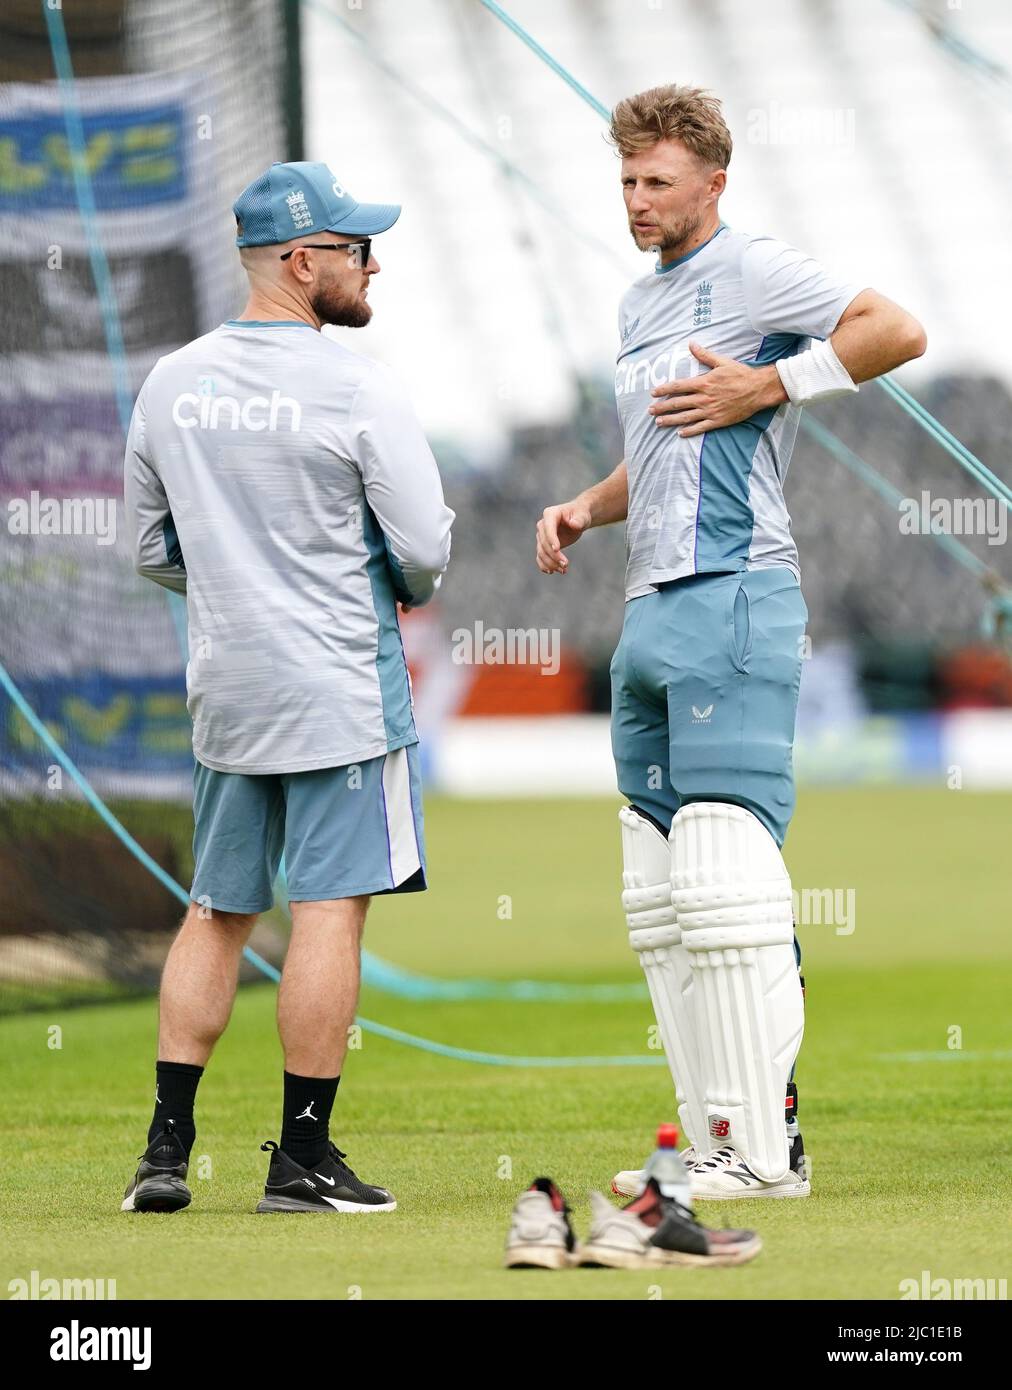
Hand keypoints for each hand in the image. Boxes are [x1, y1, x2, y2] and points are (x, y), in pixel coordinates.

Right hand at [536, 500, 591, 573]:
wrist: (577, 519)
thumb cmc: (580, 515)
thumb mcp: (582, 516)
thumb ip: (579, 520)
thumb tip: (573, 524)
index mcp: (550, 514)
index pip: (548, 528)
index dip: (551, 539)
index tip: (557, 550)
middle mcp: (542, 525)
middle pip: (544, 543)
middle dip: (554, 555)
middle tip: (566, 564)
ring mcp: (541, 536)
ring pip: (541, 552)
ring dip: (550, 563)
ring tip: (563, 570)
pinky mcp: (544, 546)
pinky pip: (540, 557)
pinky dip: (544, 565)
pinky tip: (552, 572)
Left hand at [648, 341, 786, 435]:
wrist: (758, 389)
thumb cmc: (741, 374)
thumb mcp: (722, 361)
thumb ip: (704, 355)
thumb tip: (691, 344)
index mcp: (704, 382)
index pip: (678, 386)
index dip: (664, 390)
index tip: (653, 393)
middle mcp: (704, 398)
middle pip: (678, 403)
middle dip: (662, 407)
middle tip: (650, 411)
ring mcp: (710, 411)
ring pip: (685, 417)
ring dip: (670, 420)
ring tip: (658, 422)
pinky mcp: (718, 421)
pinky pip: (700, 428)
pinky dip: (689, 431)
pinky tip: (680, 433)